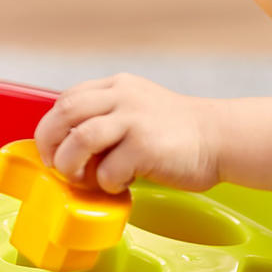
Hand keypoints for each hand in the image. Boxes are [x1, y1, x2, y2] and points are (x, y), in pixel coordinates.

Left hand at [34, 73, 217, 192]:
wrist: (220, 138)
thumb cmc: (175, 135)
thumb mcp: (137, 110)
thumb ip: (106, 118)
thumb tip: (67, 148)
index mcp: (117, 86)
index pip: (67, 99)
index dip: (51, 128)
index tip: (53, 150)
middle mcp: (122, 97)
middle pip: (65, 114)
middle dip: (51, 145)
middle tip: (58, 168)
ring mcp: (134, 120)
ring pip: (80, 139)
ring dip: (71, 165)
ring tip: (83, 180)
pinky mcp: (145, 147)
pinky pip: (108, 169)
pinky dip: (107, 183)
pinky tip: (120, 185)